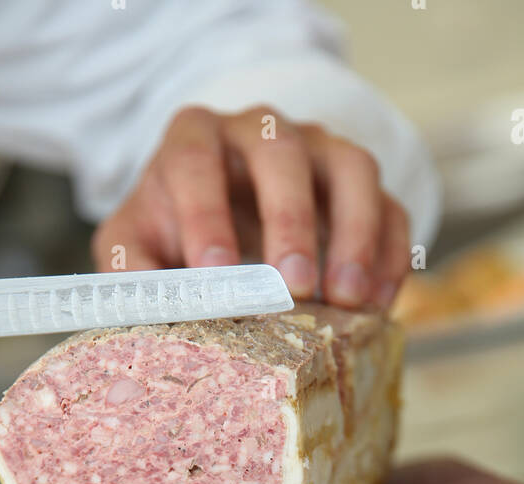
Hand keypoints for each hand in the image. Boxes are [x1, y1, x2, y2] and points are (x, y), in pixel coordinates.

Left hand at [91, 105, 409, 309]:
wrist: (221, 221)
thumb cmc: (174, 233)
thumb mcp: (137, 247)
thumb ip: (133, 272)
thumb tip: (146, 310)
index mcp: (194, 139)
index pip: (193, 159)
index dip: (204, 214)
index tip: (215, 273)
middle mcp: (260, 132)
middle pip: (280, 152)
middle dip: (289, 219)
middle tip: (292, 285)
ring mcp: (318, 152)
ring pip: (350, 167)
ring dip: (354, 233)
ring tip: (347, 299)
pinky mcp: (360, 187)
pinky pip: (390, 207)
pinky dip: (390, 256)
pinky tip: (378, 306)